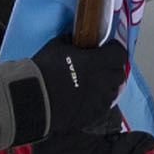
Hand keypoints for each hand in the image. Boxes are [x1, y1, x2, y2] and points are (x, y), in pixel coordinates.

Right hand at [1, 33, 132, 142]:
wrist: (33, 99)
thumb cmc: (44, 70)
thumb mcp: (57, 45)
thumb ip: (73, 41)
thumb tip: (78, 39)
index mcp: (96, 62)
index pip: (120, 54)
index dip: (114, 50)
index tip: (106, 49)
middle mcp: (102, 81)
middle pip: (119, 73)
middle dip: (112, 68)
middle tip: (100, 66)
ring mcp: (98, 100)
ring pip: (113, 91)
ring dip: (107, 85)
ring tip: (93, 83)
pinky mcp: (92, 115)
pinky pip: (103, 106)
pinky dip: (98, 100)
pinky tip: (86, 97)